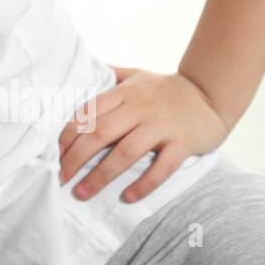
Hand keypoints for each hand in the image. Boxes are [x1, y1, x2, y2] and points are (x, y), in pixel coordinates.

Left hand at [57, 66, 229, 203]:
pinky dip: (144, 184)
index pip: (88, 113)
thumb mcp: (135, 75)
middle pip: (101, 134)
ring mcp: (161, 126)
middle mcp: (139, 108)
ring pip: (126, 153)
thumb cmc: (166, 88)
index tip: (54, 154)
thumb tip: (82, 66)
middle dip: (76, 157)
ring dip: (101, 175)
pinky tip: (127, 197)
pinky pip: (162, 167)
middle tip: (61, 178)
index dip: (68, 134)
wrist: (211, 93)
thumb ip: (110, 75)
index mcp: (124, 93)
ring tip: (83, 193)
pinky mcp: (182, 143)